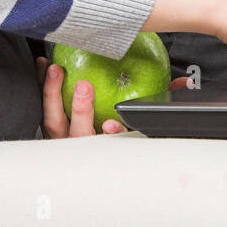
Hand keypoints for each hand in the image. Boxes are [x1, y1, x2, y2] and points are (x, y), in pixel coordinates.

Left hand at [36, 56, 193, 138]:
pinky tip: (43, 65)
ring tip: (55, 69)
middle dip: (80, 110)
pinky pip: (43, 106)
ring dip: (53, 94)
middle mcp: (81, 146)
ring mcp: (62, 138)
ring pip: (54, 121)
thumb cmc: (116, 126)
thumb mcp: (140, 119)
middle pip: (77, 131)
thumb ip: (161, 100)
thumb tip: (184, 83)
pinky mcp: (50, 126)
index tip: (110, 124)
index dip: (109, 135)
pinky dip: (42, 86)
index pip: (109, 143)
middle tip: (84, 86)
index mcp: (105, 146)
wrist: (81, 161)